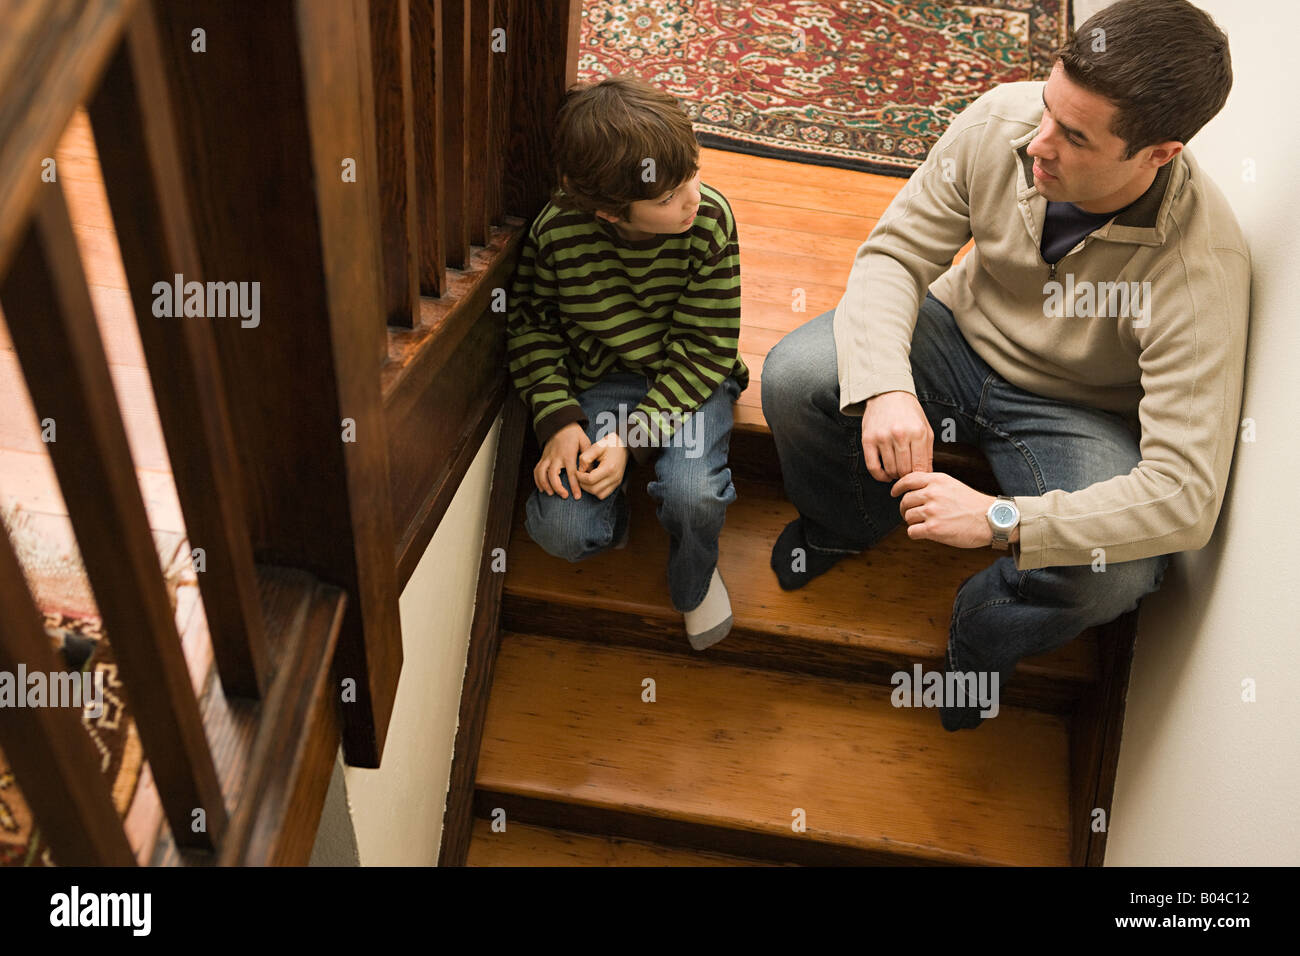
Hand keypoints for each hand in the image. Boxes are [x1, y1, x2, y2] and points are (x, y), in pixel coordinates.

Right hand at [535, 422, 590, 498]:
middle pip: (553, 475)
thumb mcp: (585, 442)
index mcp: (568, 454)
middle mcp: (556, 457)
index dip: (574, 486)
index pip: (571, 473)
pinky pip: (536, 470)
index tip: (577, 497)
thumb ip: (588, 457)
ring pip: (541, 473)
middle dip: (557, 488)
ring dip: (545, 485)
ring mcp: (547, 457)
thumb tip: (590, 472)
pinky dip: (537, 480)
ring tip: (551, 493)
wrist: (560, 423)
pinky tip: (542, 488)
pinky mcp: (542, 457)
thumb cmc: (575, 434)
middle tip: (564, 496)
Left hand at [575, 432, 627, 499]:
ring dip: (589, 489)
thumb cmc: (609, 444)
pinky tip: (592, 482)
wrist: (624, 445)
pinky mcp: (617, 484)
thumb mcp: (596, 446)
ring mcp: (617, 482)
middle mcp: (615, 477)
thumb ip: (586, 457)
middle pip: (593, 489)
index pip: (590, 479)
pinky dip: (596, 491)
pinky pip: (604, 494)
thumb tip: (580, 470)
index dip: (580, 477)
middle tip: (579, 476)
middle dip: (583, 484)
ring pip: (599, 494)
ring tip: (585, 479)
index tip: (577, 471)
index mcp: (609, 467)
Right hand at [861, 390, 932, 480]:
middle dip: (907, 476)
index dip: (919, 476)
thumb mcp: (925, 428)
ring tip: (897, 469)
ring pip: (890, 470)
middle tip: (907, 472)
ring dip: (894, 474)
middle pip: (904, 471)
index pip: (920, 467)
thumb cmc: (909, 412)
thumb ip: (927, 452)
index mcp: (917, 432)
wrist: (888, 394)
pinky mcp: (868, 440)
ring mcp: (882, 437)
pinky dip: (880, 476)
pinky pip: (873, 467)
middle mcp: (900, 435)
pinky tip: (885, 474)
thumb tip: (926, 475)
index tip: (918, 477)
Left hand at [892, 472, 1006, 548]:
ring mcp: (932, 511)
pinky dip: (915, 533)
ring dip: (912, 522)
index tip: (894, 493)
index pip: (908, 480)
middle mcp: (932, 493)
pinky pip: (911, 531)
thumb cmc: (973, 504)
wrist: (991, 519)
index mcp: (937, 480)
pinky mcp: (933, 528)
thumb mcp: (953, 485)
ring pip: (907, 516)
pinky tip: (924, 533)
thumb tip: (913, 491)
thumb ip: (934, 485)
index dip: (898, 487)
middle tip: (912, 514)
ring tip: (923, 524)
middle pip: (905, 500)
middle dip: (905, 509)